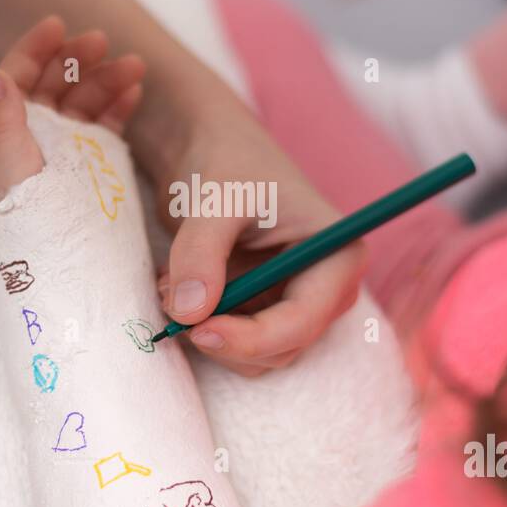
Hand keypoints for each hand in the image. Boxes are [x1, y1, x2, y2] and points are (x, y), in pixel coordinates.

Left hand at [0, 15, 145, 201]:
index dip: (34, 48)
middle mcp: (34, 135)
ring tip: (134, 66)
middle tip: (101, 42)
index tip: (57, 23)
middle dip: (76, 58)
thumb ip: (1, 124)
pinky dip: (118, 106)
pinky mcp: (90, 164)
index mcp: (7, 130)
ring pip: (83, 100)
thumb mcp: (12, 170)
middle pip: (55, 83)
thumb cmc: (30, 219)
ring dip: (105, 78)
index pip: (17, 78)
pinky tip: (134, 92)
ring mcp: (64, 148)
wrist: (61, 262)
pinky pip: (104, 125)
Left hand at [154, 117, 365, 376]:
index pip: (303, 321)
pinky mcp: (266, 311)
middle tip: (171, 303)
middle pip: (282, 348)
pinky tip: (178, 291)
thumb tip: (188, 314)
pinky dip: (203, 328)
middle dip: (225, 337)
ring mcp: (297, 303)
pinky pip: (237, 344)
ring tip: (169, 287)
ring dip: (209, 334)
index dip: (252, 338)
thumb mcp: (213, 201)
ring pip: (258, 356)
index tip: (198, 329)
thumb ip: (200, 254)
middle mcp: (327, 288)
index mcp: (337, 256)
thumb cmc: (227, 163)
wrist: (209, 151)